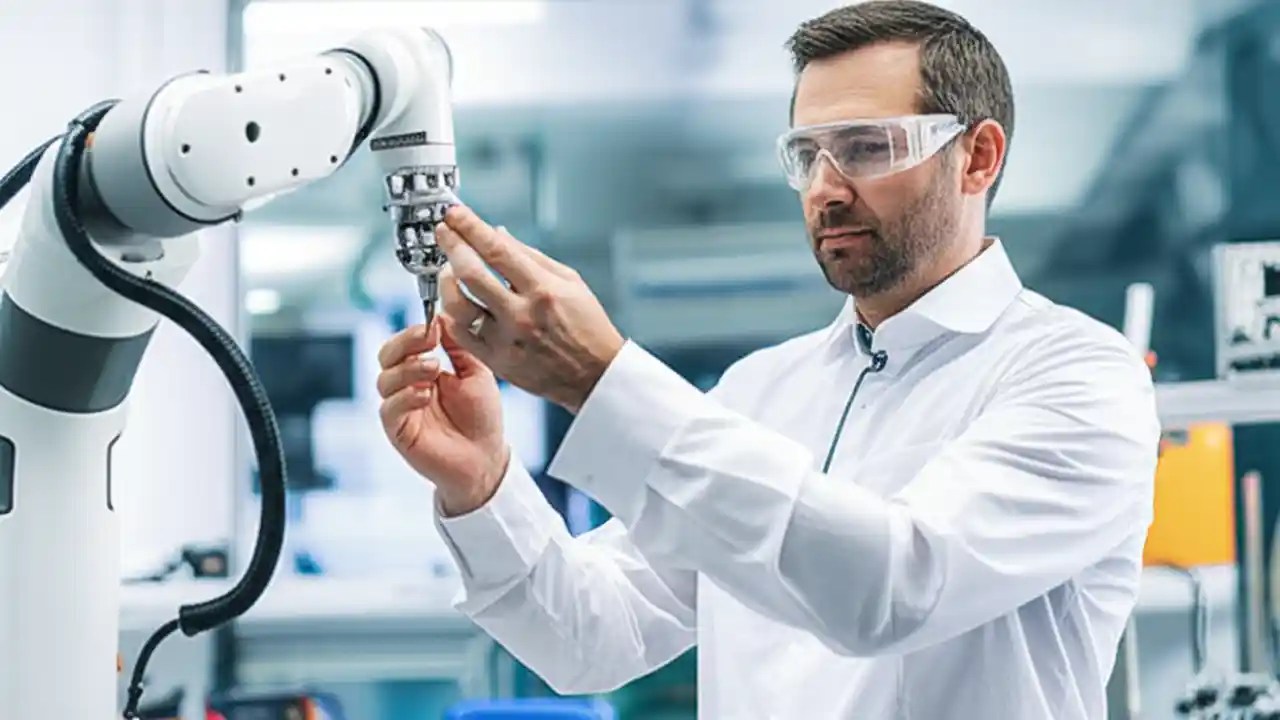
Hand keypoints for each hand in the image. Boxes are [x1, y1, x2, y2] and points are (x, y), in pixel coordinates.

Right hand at [376, 318, 510, 515]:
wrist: (487, 457)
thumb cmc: (482, 418)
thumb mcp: (476, 373)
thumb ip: (459, 347)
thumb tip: (443, 316)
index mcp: (423, 370)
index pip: (405, 343)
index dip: (415, 332)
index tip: (434, 326)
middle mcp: (408, 386)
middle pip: (387, 356)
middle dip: (405, 344)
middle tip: (428, 341)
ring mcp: (402, 408)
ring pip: (384, 380)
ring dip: (407, 369)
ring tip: (433, 369)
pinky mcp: (399, 431)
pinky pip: (389, 409)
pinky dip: (405, 397)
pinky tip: (425, 395)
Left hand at [434, 206, 625, 412]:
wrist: (596, 375)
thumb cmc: (588, 327)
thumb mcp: (570, 281)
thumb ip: (531, 256)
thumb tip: (498, 233)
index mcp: (543, 289)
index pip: (497, 250)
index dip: (471, 227)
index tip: (456, 214)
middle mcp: (522, 314)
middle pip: (471, 273)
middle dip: (451, 245)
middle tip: (443, 232)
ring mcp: (507, 339)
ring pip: (458, 305)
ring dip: (446, 281)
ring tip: (447, 269)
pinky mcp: (498, 361)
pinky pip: (461, 335)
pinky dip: (451, 314)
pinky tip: (453, 302)